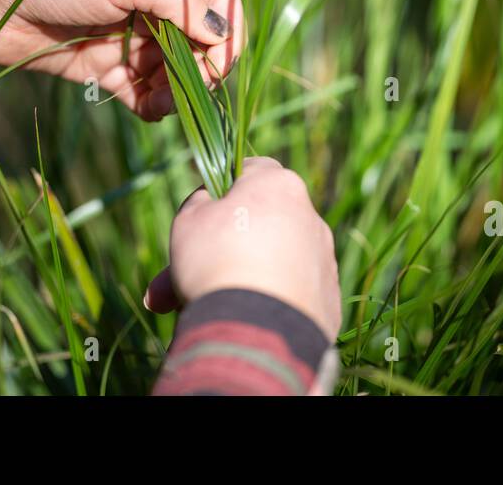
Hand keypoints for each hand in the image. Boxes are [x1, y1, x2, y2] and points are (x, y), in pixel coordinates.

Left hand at [0, 0, 244, 119]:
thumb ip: (177, 1)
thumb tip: (222, 35)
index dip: (227, 30)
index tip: (223, 62)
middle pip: (198, 40)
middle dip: (201, 67)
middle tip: (191, 88)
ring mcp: (126, 33)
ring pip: (172, 69)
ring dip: (177, 89)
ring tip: (163, 102)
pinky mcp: (102, 65)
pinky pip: (141, 90)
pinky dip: (151, 104)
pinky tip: (149, 111)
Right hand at [143, 157, 340, 339]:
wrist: (257, 331)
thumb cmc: (216, 261)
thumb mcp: (188, 219)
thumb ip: (198, 203)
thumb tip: (207, 203)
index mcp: (279, 185)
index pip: (251, 171)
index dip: (222, 189)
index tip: (201, 211)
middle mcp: (310, 217)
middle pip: (257, 225)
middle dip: (217, 249)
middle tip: (174, 282)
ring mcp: (323, 260)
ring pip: (272, 262)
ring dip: (239, 278)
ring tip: (202, 308)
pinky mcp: (328, 300)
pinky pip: (290, 294)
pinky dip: (267, 304)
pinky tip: (239, 322)